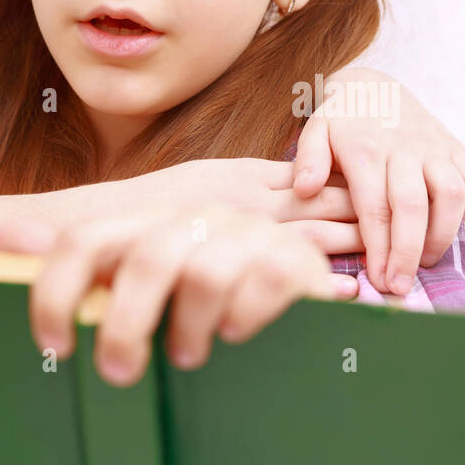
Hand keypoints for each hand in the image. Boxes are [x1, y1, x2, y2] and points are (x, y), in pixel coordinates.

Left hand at [0, 204, 357, 386]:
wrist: (295, 283)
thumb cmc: (202, 289)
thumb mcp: (137, 275)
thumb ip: (79, 260)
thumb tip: (4, 235)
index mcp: (146, 222)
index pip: (86, 239)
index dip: (57, 290)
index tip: (52, 346)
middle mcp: (194, 219)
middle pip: (146, 258)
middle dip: (126, 323)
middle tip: (118, 372)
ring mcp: (247, 235)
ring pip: (205, 275)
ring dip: (190, 329)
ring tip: (187, 359)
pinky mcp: (294, 260)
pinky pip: (265, 284)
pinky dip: (245, 320)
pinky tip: (238, 337)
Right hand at [83, 156, 365, 257]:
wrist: (77, 230)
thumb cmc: (117, 222)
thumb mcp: (170, 201)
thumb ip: (206, 208)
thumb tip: (228, 220)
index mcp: (223, 175)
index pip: (290, 176)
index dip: (327, 184)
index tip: (358, 191)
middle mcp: (234, 192)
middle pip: (307, 196)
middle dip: (348, 206)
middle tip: (387, 218)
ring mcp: (229, 220)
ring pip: (302, 226)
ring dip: (342, 238)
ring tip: (380, 252)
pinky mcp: (222, 251)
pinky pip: (279, 262)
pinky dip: (317, 273)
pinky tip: (343, 290)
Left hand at [293, 68, 464, 295]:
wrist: (373, 85)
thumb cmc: (341, 119)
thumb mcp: (315, 130)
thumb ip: (308, 159)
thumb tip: (305, 191)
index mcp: (365, 149)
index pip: (375, 207)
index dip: (379, 249)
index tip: (377, 280)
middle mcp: (403, 148)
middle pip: (413, 207)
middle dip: (408, 253)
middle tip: (399, 285)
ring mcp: (433, 146)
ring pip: (450, 195)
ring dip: (442, 235)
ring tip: (424, 262)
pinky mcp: (453, 146)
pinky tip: (448, 230)